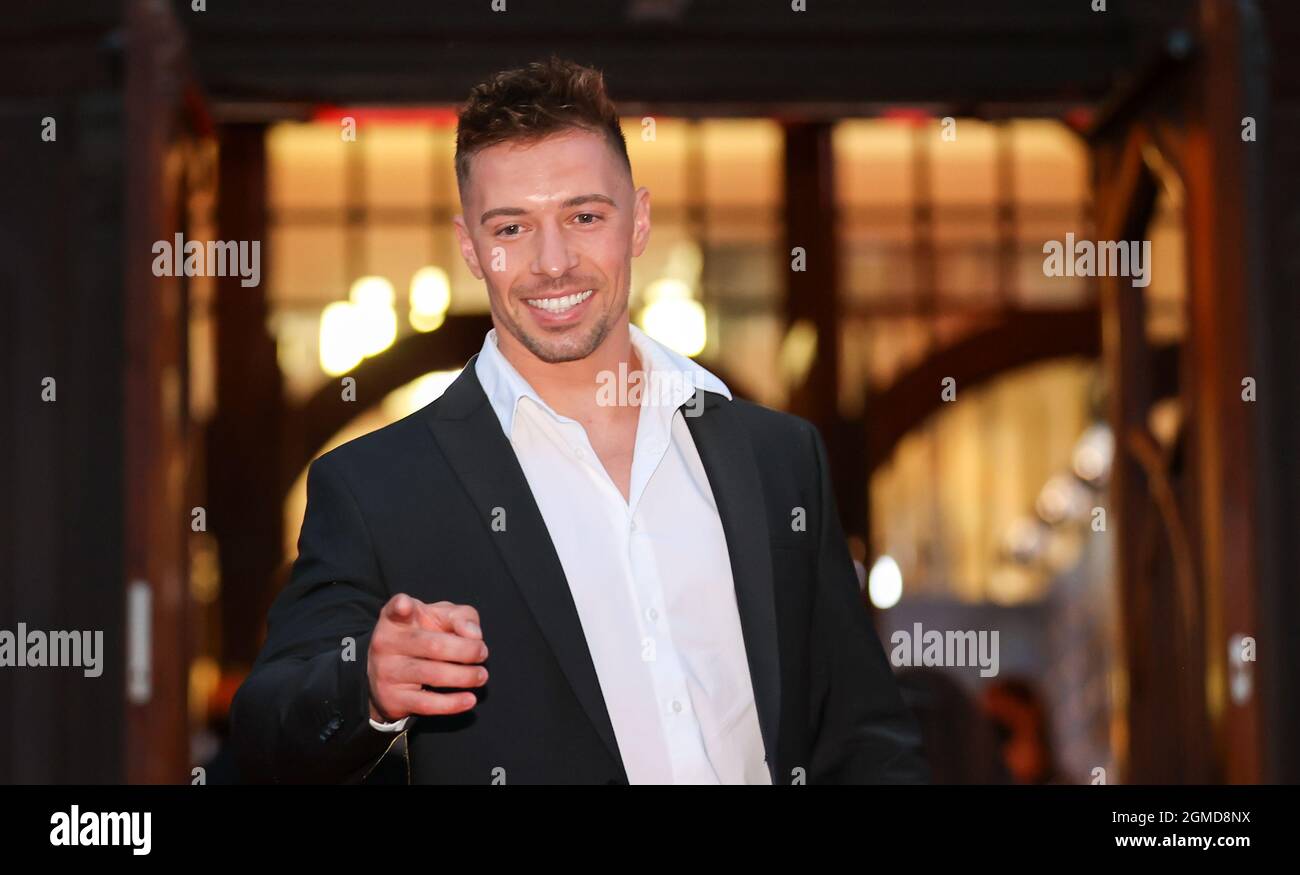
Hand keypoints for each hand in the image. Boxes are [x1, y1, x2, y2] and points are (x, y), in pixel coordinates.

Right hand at [367, 594, 488, 722]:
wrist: (387, 675)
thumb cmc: (422, 637)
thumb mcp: (438, 618)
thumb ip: (460, 617)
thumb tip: (474, 634)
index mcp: (395, 619)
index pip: (395, 609)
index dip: (400, 606)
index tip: (406, 606)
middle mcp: (386, 644)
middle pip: (433, 645)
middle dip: (465, 650)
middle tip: (482, 653)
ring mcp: (388, 672)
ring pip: (433, 675)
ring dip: (464, 676)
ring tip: (481, 676)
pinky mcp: (393, 699)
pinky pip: (426, 703)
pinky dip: (452, 703)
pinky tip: (469, 699)